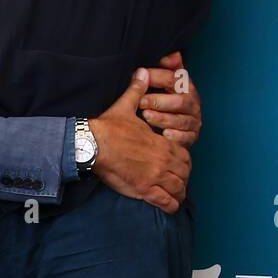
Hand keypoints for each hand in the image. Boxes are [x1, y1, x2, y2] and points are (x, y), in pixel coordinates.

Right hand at [89, 68, 190, 212]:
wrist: (92, 143)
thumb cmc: (108, 126)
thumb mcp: (125, 105)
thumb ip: (137, 90)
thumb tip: (141, 71)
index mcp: (161, 142)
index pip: (184, 155)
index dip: (184, 161)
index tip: (178, 164)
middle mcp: (162, 160)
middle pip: (184, 173)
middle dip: (183, 177)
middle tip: (177, 180)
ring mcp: (154, 176)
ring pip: (178, 188)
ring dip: (178, 192)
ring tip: (176, 194)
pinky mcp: (143, 189)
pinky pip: (165, 202)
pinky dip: (170, 205)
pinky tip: (170, 206)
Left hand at [137, 49, 200, 146]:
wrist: (173, 122)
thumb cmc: (164, 97)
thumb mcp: (165, 80)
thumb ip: (167, 66)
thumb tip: (173, 54)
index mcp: (186, 86)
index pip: (174, 79)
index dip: (157, 77)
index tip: (138, 76)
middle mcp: (192, 103)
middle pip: (181, 101)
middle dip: (160, 101)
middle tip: (141, 102)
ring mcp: (193, 120)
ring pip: (181, 120)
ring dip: (163, 118)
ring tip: (146, 116)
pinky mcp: (191, 136)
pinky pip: (187, 138)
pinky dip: (176, 136)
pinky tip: (164, 135)